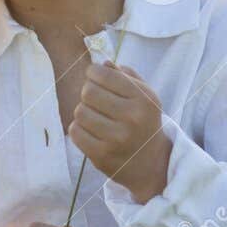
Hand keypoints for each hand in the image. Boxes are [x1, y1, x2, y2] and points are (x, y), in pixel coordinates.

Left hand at [67, 62, 171, 203]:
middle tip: (94, 98)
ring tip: (94, 116)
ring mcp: (116, 139)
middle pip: (88, 92)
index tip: (94, 76)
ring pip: (80, 112)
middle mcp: (132, 119)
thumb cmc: (144, 122)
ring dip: (83, 111)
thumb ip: (126, 76)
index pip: (105, 75)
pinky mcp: (101, 156)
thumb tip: (103, 63)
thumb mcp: (145, 96)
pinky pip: (75, 131)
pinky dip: (79, 128)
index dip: (93, 72)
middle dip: (88, 92)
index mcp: (143, 100)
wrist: (151, 163)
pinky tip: (90, 130)